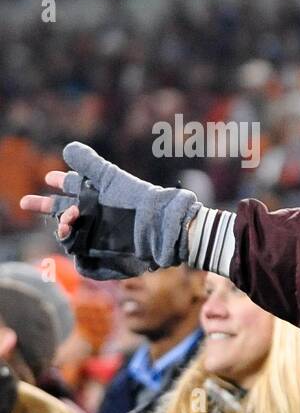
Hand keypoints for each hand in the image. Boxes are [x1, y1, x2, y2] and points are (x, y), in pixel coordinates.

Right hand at [19, 142, 199, 279]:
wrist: (159, 225)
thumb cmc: (137, 200)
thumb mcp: (111, 179)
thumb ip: (90, 165)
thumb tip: (68, 148)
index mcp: (95, 200)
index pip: (70, 191)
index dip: (58, 184)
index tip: (49, 178)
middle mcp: (94, 219)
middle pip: (64, 213)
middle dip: (45, 206)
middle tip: (27, 202)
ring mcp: (98, 239)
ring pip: (70, 237)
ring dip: (63, 227)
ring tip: (68, 219)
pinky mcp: (105, 259)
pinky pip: (86, 265)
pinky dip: (81, 260)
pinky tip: (78, 248)